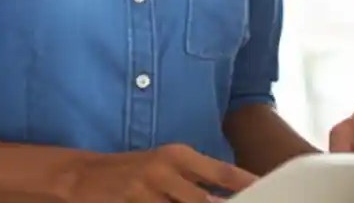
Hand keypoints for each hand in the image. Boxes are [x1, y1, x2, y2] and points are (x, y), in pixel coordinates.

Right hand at [58, 143, 257, 202]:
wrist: (84, 176)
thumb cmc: (134, 171)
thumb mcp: (166, 165)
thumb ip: (197, 177)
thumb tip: (234, 193)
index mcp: (178, 156)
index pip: (221, 173)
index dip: (246, 186)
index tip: (269, 194)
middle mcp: (164, 171)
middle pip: (205, 202)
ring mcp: (146, 191)